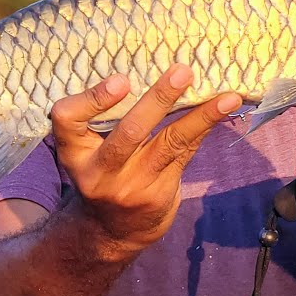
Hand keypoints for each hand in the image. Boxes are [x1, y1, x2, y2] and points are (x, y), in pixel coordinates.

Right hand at [49, 64, 240, 253]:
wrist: (112, 231)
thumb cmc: (102, 170)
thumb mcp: (88, 148)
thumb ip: (106, 117)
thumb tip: (150, 64)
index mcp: (73, 151)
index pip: (68, 120)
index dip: (93, 99)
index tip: (122, 80)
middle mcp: (97, 172)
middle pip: (129, 132)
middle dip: (158, 100)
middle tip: (182, 71)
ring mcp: (130, 187)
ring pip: (168, 143)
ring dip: (200, 116)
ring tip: (226, 96)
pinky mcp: (157, 195)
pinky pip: (185, 153)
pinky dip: (204, 127)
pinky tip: (224, 109)